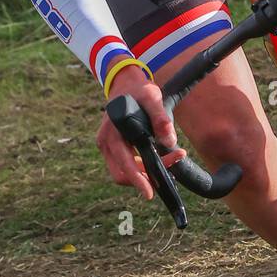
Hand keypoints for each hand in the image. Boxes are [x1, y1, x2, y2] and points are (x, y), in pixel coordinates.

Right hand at [96, 65, 185, 200]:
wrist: (125, 83)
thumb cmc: (138, 90)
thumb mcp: (152, 98)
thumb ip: (161, 118)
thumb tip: (171, 141)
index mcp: (111, 134)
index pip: (124, 166)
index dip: (138, 181)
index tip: (151, 193)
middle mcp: (105, 143)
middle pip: (122, 174)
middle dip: (145, 178)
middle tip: (168, 175)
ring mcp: (108, 146)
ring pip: (124, 172)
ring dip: (145, 173)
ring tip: (169, 161)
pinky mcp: (113, 147)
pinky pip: (126, 165)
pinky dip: (141, 167)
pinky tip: (158, 160)